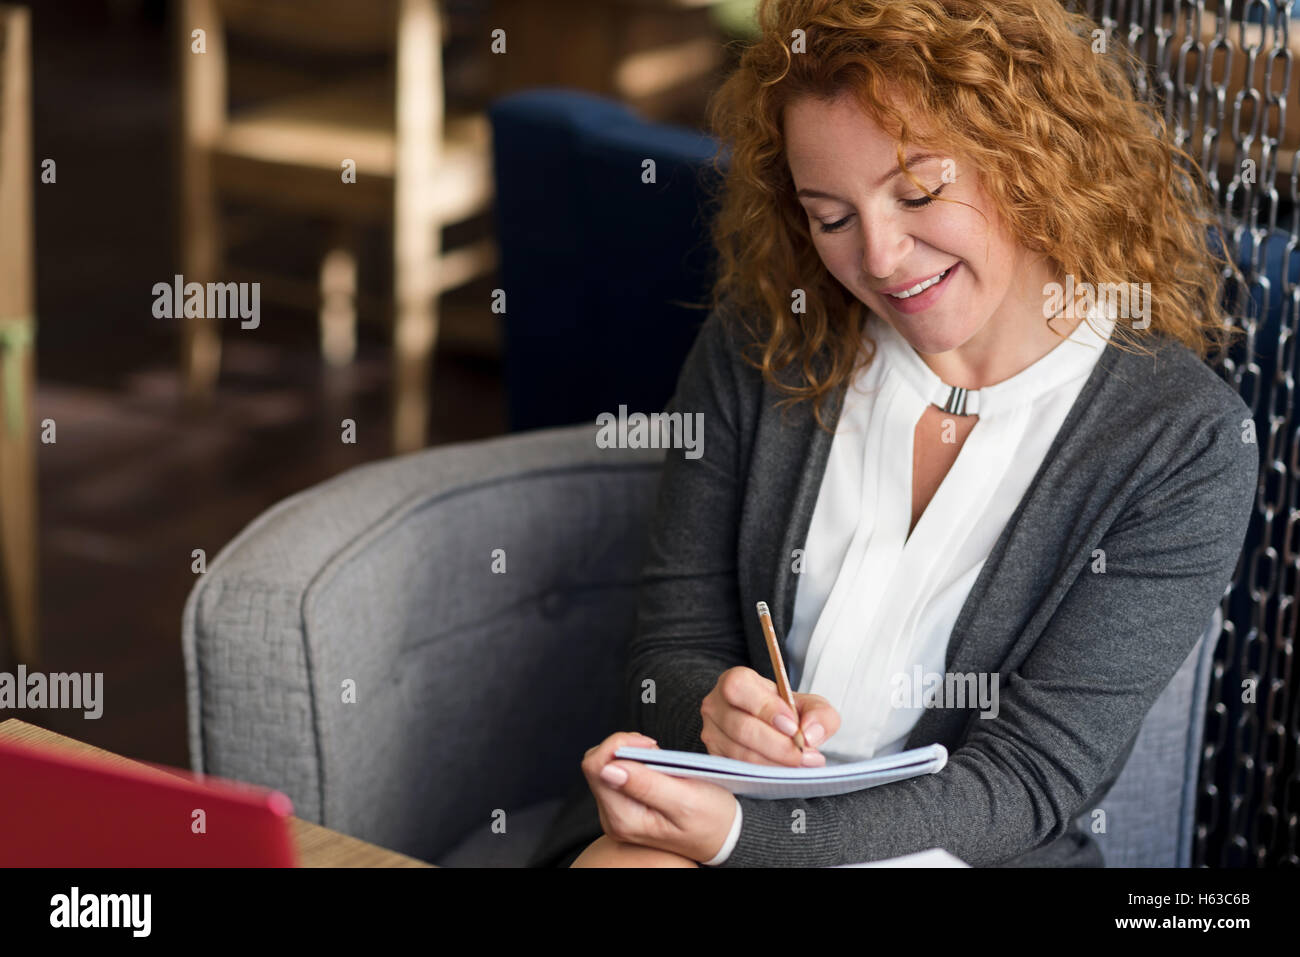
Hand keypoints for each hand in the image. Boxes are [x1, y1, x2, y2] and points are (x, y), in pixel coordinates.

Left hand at [581, 731, 738, 862]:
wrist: (725, 837)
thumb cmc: (713, 820)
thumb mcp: (685, 800)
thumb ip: (646, 784)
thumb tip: (609, 769)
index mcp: (624, 819)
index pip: (596, 766)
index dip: (618, 744)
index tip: (649, 745)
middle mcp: (614, 818)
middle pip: (597, 764)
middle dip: (624, 748)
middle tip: (657, 753)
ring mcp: (617, 813)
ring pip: (605, 765)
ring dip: (631, 754)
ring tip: (660, 763)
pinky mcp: (625, 805)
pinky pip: (617, 773)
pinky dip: (635, 762)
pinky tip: (657, 769)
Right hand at [700, 666, 841, 766]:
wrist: (771, 728)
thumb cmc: (786, 712)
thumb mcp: (809, 705)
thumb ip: (819, 713)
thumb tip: (811, 734)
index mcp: (735, 681)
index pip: (739, 688)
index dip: (765, 708)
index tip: (793, 726)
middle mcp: (716, 705)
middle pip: (741, 727)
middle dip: (777, 745)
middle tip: (804, 754)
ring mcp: (711, 733)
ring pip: (739, 753)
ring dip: (775, 763)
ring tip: (802, 764)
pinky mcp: (715, 758)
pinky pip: (738, 770)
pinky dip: (766, 774)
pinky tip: (785, 772)